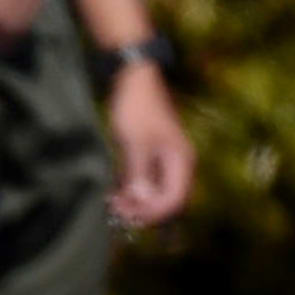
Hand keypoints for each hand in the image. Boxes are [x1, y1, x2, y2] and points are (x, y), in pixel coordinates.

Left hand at [102, 65, 192, 229]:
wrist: (135, 79)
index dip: (153, 212)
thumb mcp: (136, 143)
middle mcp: (178, 164)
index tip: (130, 215)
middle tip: (117, 210)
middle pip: (166, 198)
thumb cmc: (138, 108)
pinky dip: (134, 188)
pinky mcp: (152, 155)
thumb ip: (139, 174)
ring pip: (155, 190)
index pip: (174, 199)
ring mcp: (165, 160)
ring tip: (114, 202)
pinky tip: (117, 190)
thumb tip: (141, 200)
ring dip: (137, 200)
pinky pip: (147, 180)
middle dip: (144, 208)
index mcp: (181, 161)